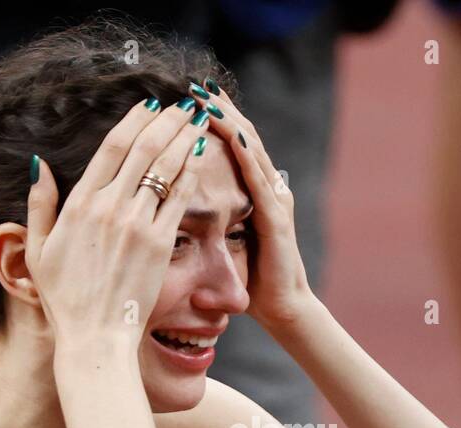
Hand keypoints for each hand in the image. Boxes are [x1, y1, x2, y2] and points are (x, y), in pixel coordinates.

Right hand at [23, 99, 207, 355]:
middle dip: (167, 120)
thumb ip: (40, 205)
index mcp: (79, 204)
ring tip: (198, 117)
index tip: (150, 104)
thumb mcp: (39, 250)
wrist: (95, 337)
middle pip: (143, 148)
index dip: (134, 120)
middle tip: (184, 102)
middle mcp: (108, 207)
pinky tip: (202, 152)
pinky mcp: (159, 243)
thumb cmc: (65, 300)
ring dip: (184, 136)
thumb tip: (39, 165)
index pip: (112, 147)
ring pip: (165, 166)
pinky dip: (191, 170)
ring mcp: (136, 224)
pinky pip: (179, 197)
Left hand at [188, 81, 317, 332]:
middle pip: (245, 138)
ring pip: (253, 151)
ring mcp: (276, 202)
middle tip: (198, 85)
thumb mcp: (225, 243)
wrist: (283, 310)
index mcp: (255, 194)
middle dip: (222, 111)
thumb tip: (177, 208)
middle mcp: (270, 191)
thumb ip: (211, 221)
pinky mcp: (276, 221)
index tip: (191, 98)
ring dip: (232, 124)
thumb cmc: (253, 282)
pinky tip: (234, 137)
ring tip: (211, 100)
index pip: (235, 146)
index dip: (216, 120)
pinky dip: (247, 157)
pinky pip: (260, 182)